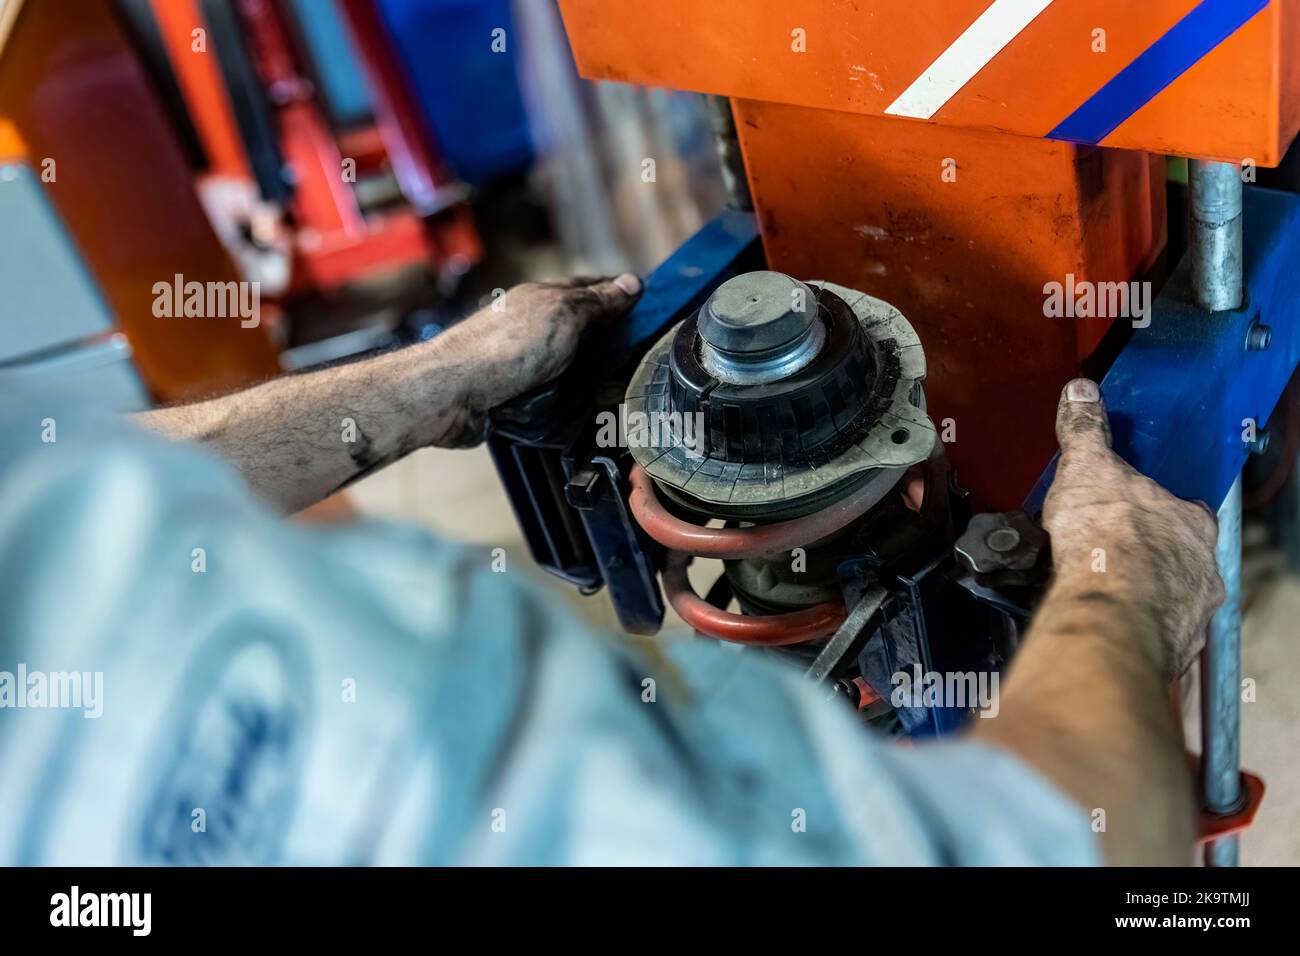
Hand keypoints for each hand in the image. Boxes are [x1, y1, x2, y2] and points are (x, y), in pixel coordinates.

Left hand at [433, 275, 642, 419]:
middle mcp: (530, 329)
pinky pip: (550, 402)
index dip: (617, 298)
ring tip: (616, 393)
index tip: (647, 309)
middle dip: (607, 346)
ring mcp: (520, 364)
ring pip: (567, 371)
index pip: (589, 291)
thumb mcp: (563, 316)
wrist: (453, 393)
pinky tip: (582, 416)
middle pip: (580, 334)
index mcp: (542, 300)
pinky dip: (566, 408)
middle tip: (641, 359)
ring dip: (587, 382)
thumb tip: (630, 283)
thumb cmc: (503, 348)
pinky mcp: (512, 397)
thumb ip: (597, 302)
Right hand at [1042, 379, 1223, 678]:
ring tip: (1103, 597)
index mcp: (1189, 521)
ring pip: (1171, 600)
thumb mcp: (1088, 467)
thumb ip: (1086, 430)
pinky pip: (1154, 636)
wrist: (1107, 604)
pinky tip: (1106, 627)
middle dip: (1151, 559)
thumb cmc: (1106, 536)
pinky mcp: (1170, 647)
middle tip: (1111, 560)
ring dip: (1143, 598)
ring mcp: (1189, 610)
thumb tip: (1080, 392)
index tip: (1133, 515)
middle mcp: (1200, 566)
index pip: (1184, 511)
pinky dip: (1133, 631)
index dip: (1158, 511)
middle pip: (1179, 558)